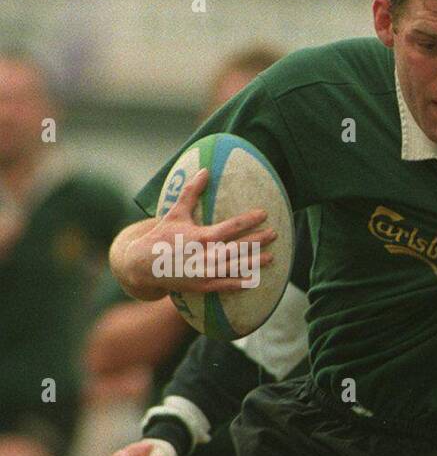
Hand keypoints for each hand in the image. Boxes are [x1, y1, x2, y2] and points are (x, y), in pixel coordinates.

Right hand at [112, 167, 277, 300]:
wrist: (142, 265)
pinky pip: (226, 285)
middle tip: (275, 233)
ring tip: (271, 257)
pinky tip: (254, 280)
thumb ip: (192, 192)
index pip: (232, 226)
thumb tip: (204, 170)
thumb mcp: (176, 212)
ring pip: (237, 266)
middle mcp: (207, 255)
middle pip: (240, 246)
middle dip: (259, 240)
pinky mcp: (203, 286)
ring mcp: (206, 272)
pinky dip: (240, 283)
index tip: (264, 213)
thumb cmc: (161, 236)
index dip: (250, 220)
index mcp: (202, 236)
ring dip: (255, 262)